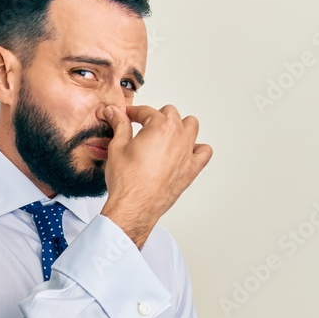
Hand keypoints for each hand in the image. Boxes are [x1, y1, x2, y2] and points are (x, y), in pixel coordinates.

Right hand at [97, 103, 212, 248]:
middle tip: (143, 126)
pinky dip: (197, 148)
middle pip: (171, 113)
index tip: (127, 116)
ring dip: (180, 126)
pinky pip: (204, 151)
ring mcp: (188, 152)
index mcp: (159, 126)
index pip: (146, 111)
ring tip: (165, 134)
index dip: (133, 112)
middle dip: (156, 116)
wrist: (135, 206)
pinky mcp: (192, 169)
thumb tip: (114, 112)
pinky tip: (185, 151)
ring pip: (191, 126)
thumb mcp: (117, 147)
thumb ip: (119, 125)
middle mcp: (178, 136)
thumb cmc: (127, 181)